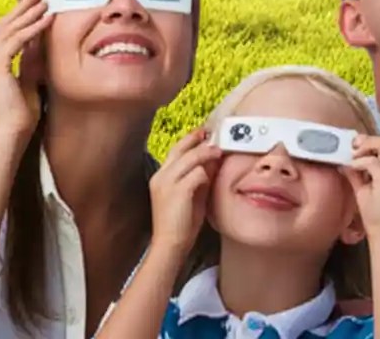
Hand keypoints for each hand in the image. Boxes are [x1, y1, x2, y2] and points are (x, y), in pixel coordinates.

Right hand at [0, 0, 53, 141]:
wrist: (7, 139)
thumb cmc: (18, 120)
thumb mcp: (27, 85)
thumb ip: (30, 64)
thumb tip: (39, 45)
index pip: (0, 35)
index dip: (16, 18)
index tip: (32, 6)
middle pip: (1, 26)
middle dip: (20, 8)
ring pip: (7, 29)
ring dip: (28, 13)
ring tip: (45, 0)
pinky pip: (15, 41)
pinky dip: (32, 28)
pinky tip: (47, 19)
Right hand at [149, 128, 221, 251]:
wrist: (170, 245)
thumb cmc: (181, 224)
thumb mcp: (190, 195)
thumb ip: (198, 178)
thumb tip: (211, 162)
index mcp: (160, 177)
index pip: (175, 151)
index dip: (190, 140)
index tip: (203, 134)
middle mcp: (161, 176)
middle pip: (181, 148)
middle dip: (198, 139)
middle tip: (213, 135)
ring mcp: (167, 182)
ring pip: (191, 157)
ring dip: (207, 154)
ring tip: (219, 153)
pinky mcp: (178, 191)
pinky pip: (197, 173)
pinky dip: (206, 174)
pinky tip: (211, 178)